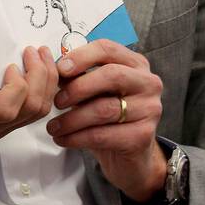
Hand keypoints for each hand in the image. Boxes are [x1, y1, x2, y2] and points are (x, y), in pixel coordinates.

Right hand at [0, 47, 58, 173]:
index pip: (4, 111)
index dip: (16, 86)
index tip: (11, 64)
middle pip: (30, 109)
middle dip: (41, 76)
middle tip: (35, 51)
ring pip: (36, 112)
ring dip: (46, 81)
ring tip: (41, 56)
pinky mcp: (0, 127)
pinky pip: (31, 113)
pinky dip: (42, 90)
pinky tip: (37, 71)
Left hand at [45, 38, 166, 201]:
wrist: (131, 156)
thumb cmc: (111, 119)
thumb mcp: (96, 93)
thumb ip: (80, 78)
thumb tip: (55, 71)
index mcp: (135, 64)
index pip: (108, 49)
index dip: (81, 56)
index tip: (60, 69)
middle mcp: (148, 83)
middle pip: (111, 75)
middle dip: (77, 88)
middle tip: (57, 101)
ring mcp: (150, 109)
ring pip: (104, 108)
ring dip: (72, 119)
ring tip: (54, 126)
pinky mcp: (143, 136)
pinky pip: (103, 135)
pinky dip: (77, 137)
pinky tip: (64, 139)